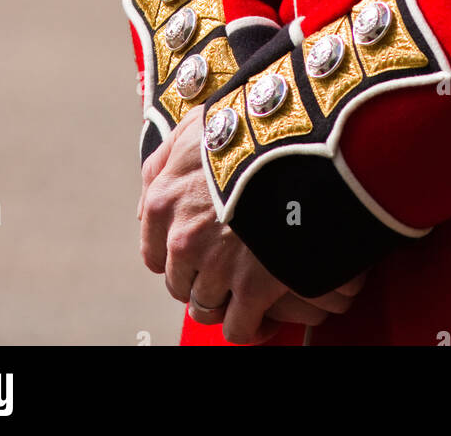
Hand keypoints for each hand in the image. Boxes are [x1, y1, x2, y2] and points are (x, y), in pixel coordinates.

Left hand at [138, 108, 365, 342]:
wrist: (298, 141)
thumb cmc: (250, 126)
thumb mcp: (195, 124)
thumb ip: (167, 156)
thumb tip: (152, 182)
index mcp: (164, 201)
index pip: (155, 254)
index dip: (180, 256)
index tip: (199, 253)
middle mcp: (183, 239)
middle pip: (180, 283)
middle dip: (203, 278)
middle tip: (229, 269)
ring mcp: (218, 265)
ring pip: (206, 306)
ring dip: (225, 302)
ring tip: (248, 293)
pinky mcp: (254, 285)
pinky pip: (239, 327)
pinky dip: (250, 327)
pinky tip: (264, 316)